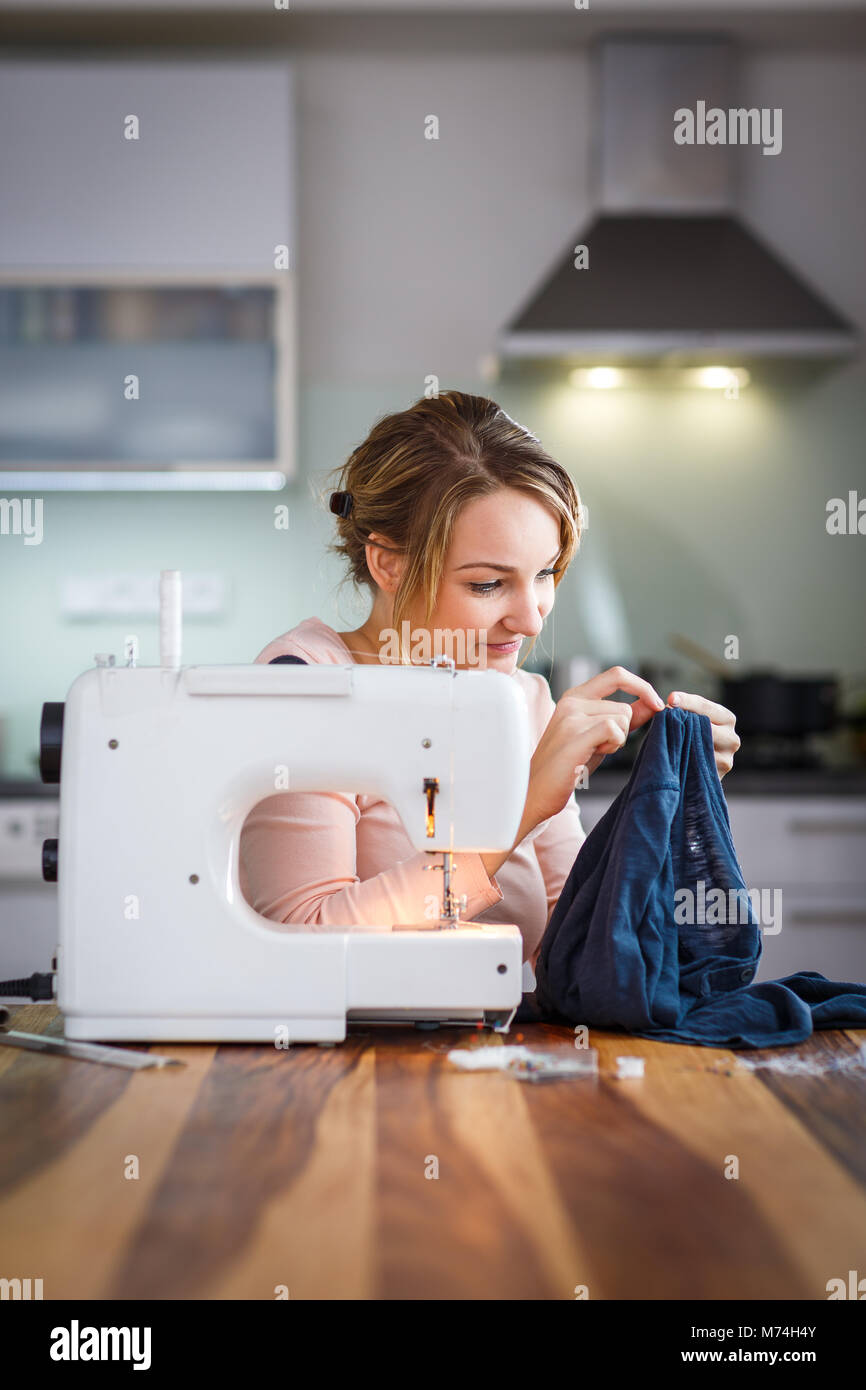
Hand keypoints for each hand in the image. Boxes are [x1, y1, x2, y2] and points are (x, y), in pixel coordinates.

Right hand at [524, 666, 665, 827]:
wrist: (537, 791)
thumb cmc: (569, 766)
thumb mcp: (600, 737)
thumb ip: (625, 718)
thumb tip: (653, 704)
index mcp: (575, 696)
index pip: (617, 675)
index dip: (642, 687)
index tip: (657, 705)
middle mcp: (571, 701)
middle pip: (624, 707)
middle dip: (624, 732)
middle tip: (601, 748)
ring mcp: (571, 716)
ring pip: (621, 720)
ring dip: (616, 742)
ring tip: (592, 753)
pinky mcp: (574, 734)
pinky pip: (614, 729)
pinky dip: (612, 745)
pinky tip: (593, 755)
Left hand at [666, 691, 740, 778]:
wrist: (692, 769)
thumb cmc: (689, 736)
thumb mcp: (690, 720)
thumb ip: (683, 710)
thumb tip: (671, 704)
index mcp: (727, 719)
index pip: (706, 707)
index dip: (687, 702)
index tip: (671, 698)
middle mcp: (732, 738)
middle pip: (706, 726)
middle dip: (683, 720)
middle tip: (664, 716)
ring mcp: (727, 759)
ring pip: (701, 746)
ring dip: (682, 740)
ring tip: (666, 735)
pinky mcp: (717, 775)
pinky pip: (698, 764)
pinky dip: (684, 758)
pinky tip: (673, 754)